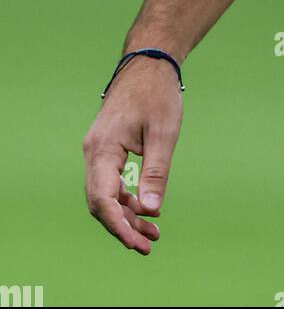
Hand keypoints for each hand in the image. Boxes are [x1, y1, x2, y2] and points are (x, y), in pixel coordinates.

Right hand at [83, 54, 183, 254]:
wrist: (148, 63)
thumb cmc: (157, 94)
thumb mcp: (164, 133)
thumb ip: (156, 172)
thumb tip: (152, 210)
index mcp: (103, 149)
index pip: (102, 199)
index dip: (119, 225)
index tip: (138, 243)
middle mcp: (94, 152)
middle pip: (100, 202)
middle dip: (123, 226)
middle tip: (148, 244)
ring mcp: (98, 151)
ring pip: (105, 194)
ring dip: (126, 215)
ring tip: (152, 233)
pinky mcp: (107, 149)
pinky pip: (111, 182)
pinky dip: (126, 198)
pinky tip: (146, 210)